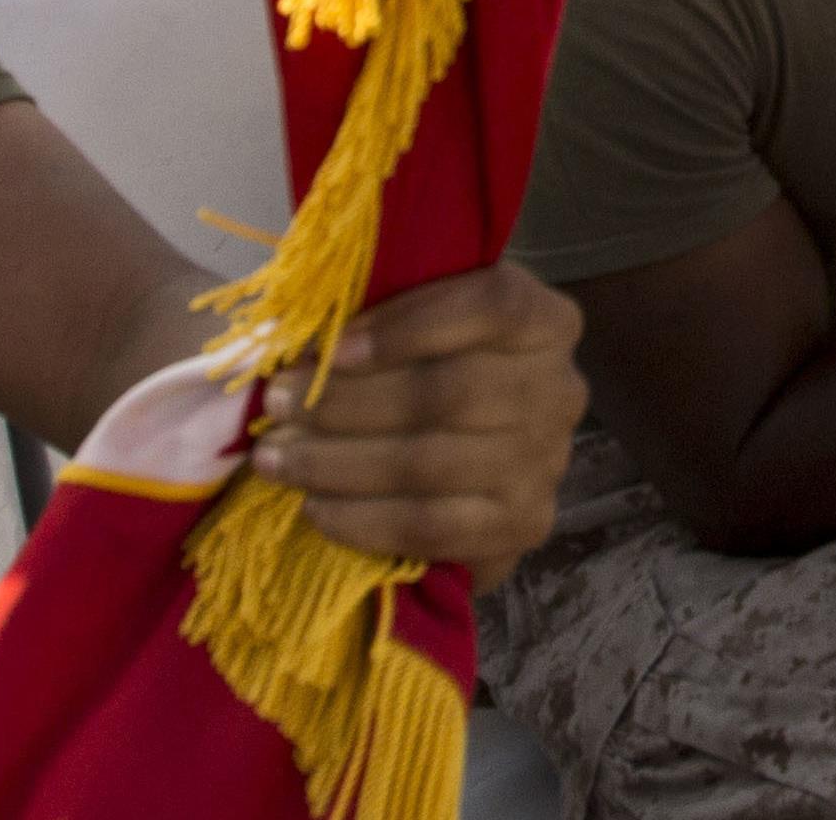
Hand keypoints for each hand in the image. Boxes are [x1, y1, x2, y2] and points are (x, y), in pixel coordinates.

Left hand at [250, 259, 589, 586]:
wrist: (473, 445)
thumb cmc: (429, 365)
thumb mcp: (419, 318)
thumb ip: (377, 315)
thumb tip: (294, 340)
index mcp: (545, 320)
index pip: (492, 306)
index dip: (410, 325)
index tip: (330, 347)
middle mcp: (560, 390)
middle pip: (449, 394)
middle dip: (346, 402)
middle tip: (275, 404)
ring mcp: (546, 463)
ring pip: (431, 465)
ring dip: (338, 464)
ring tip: (276, 458)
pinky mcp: (522, 525)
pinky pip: (433, 529)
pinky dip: (364, 521)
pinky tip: (316, 509)